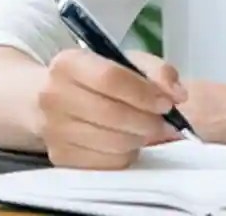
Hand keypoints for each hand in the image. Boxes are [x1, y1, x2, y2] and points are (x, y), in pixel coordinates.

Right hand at [36, 49, 187, 168]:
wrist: (48, 100)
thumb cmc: (93, 80)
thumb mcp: (124, 62)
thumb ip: (156, 71)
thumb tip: (177, 94)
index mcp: (67, 63)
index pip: (111, 78)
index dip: (144, 93)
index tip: (166, 102)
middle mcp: (53, 96)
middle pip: (112, 114)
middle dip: (147, 120)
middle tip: (163, 121)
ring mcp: (53, 130)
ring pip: (112, 142)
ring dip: (139, 138)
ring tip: (145, 129)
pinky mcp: (60, 157)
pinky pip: (107, 163)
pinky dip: (125, 154)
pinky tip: (127, 142)